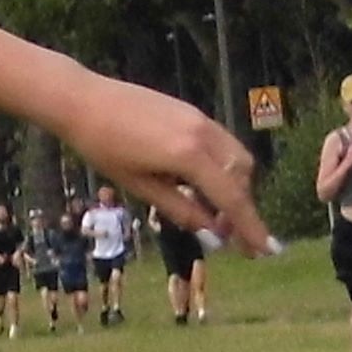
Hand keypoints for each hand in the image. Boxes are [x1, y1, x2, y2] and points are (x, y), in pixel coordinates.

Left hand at [92, 81, 274, 252]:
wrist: (86, 102)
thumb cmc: (104, 149)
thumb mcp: (140, 187)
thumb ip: (180, 210)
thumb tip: (212, 233)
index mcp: (189, 156)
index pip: (231, 197)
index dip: (250, 226)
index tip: (265, 250)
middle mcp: (204, 133)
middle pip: (242, 176)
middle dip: (241, 206)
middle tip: (227, 236)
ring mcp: (201, 119)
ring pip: (237, 157)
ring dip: (234, 186)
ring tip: (210, 211)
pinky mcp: (194, 112)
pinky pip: (223, 144)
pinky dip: (223, 167)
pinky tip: (199, 183)